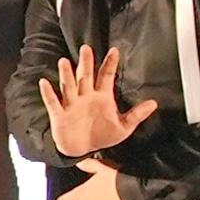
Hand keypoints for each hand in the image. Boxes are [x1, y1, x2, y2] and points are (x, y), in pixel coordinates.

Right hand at [37, 45, 162, 160]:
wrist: (83, 151)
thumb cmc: (102, 135)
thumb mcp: (123, 127)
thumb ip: (137, 115)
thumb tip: (154, 103)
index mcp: (102, 97)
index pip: (106, 76)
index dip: (110, 64)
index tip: (115, 50)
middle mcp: (86, 97)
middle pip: (85, 76)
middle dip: (86, 63)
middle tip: (86, 48)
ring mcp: (72, 104)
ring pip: (69, 86)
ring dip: (66, 74)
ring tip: (65, 61)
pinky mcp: (60, 115)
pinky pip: (53, 102)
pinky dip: (49, 93)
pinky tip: (45, 83)